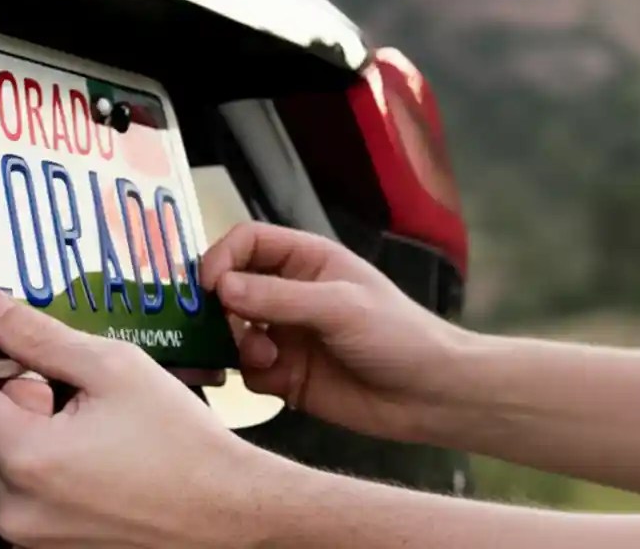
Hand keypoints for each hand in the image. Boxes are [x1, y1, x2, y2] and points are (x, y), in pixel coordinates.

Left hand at [0, 288, 299, 548]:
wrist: (230, 512)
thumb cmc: (184, 446)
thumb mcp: (113, 368)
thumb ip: (40, 336)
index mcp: (27, 459)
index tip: (4, 347)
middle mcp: (15, 508)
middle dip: (15, 399)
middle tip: (71, 391)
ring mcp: (28, 534)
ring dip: (30, 432)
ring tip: (90, 426)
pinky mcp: (44, 545)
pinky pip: (22, 488)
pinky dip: (45, 465)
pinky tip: (93, 455)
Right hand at [201, 222, 473, 443]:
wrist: (432, 396)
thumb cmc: (400, 335)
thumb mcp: (340, 306)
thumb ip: (279, 297)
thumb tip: (221, 288)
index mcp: (306, 260)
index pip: (246, 243)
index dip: (221, 258)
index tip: (207, 285)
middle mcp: (289, 294)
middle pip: (229, 288)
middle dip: (221, 308)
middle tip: (227, 327)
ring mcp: (285, 334)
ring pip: (231, 331)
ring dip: (236, 343)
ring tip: (264, 357)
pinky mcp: (285, 375)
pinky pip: (247, 371)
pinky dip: (251, 374)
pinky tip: (278, 380)